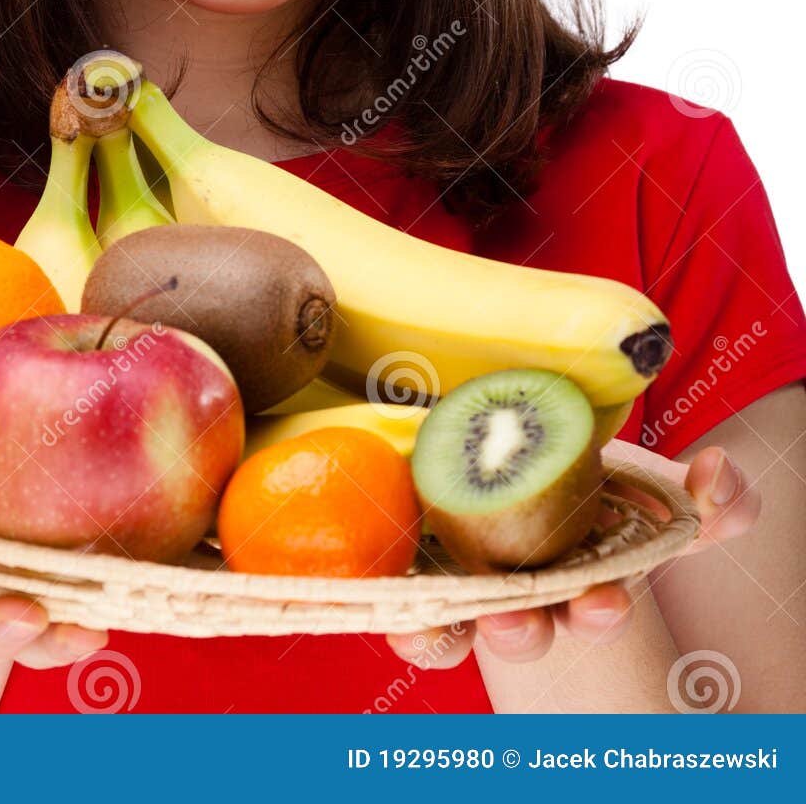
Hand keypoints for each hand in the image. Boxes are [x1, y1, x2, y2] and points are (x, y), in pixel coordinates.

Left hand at [386, 438, 759, 667]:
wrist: (524, 448)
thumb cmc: (599, 484)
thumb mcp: (661, 488)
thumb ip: (712, 495)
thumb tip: (717, 474)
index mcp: (581, 583)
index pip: (591, 611)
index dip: (598, 611)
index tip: (602, 600)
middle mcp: (519, 593)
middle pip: (516, 630)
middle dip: (518, 633)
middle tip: (513, 619)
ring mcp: (460, 577)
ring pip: (447, 625)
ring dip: (438, 633)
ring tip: (423, 625)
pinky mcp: (407, 553)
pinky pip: (388, 585)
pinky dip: (378, 593)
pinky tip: (366, 584)